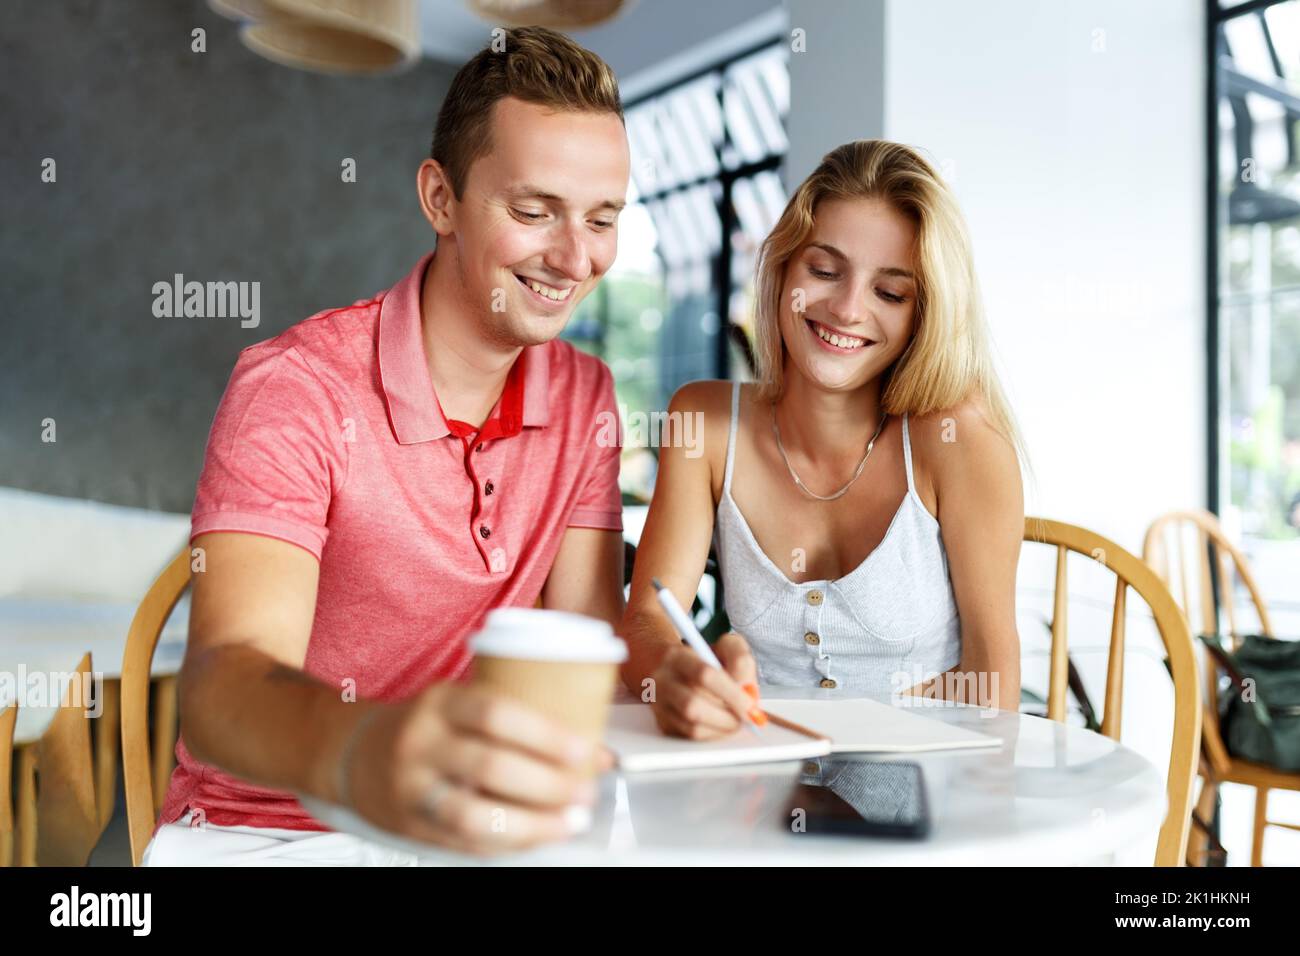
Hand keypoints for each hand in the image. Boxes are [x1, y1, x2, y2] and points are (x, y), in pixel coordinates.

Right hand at [342, 683, 612, 855]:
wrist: (356, 755)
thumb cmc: (427, 726)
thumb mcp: (460, 702)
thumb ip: (515, 719)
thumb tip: (592, 748)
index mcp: (440, 703)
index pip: (495, 713)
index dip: (546, 735)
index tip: (584, 749)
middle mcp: (422, 743)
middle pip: (490, 767)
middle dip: (548, 785)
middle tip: (584, 792)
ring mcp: (413, 788)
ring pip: (474, 815)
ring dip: (532, 824)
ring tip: (567, 822)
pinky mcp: (412, 827)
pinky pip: (465, 844)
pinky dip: (509, 845)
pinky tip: (537, 838)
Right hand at [649, 631, 759, 739]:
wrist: (687, 672)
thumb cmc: (712, 661)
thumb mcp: (729, 648)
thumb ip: (741, 660)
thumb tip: (746, 690)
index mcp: (677, 656)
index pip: (704, 675)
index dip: (732, 694)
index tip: (750, 705)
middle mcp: (663, 680)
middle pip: (693, 705)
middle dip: (727, 716)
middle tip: (746, 718)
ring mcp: (660, 704)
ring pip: (692, 725)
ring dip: (722, 728)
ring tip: (736, 720)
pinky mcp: (664, 724)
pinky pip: (691, 737)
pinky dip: (714, 734)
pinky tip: (723, 725)